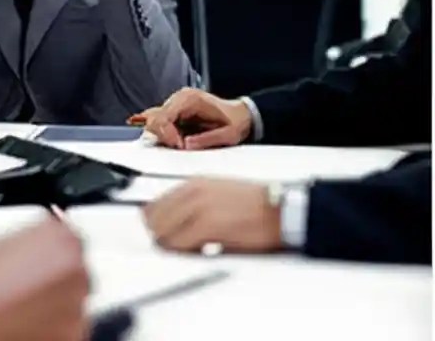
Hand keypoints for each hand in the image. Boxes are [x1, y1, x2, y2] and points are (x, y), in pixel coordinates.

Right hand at [135, 88, 253, 149]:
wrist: (241, 115)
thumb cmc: (235, 122)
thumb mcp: (229, 134)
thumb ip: (208, 139)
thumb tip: (185, 145)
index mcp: (190, 99)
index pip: (163, 116)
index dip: (167, 134)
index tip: (179, 146)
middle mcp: (179, 98)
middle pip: (154, 118)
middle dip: (162, 137)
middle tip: (179, 147)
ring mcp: (175, 104)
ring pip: (153, 121)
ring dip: (162, 136)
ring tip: (180, 144)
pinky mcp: (174, 112)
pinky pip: (159, 123)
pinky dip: (162, 134)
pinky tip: (174, 140)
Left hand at [142, 178, 281, 252]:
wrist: (281, 208)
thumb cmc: (258, 205)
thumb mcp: (220, 193)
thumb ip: (194, 203)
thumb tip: (174, 224)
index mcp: (196, 183)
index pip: (156, 205)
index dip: (155, 224)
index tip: (160, 235)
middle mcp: (193, 192)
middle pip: (153, 219)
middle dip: (158, 234)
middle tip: (170, 246)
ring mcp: (199, 208)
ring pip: (161, 231)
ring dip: (167, 243)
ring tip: (183, 249)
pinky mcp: (207, 225)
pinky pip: (177, 243)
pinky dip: (179, 250)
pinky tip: (192, 251)